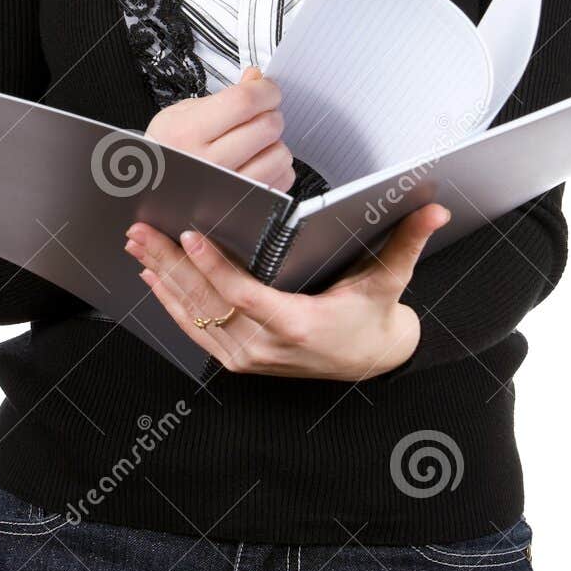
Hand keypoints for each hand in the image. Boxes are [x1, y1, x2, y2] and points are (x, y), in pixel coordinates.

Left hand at [123, 202, 450, 379]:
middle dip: (170, 264)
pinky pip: (194, 330)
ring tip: (137, 244)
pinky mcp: (237, 360)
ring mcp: (247, 357)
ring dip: (161, 279)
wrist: (368, 360)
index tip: (190, 235)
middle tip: (142, 230)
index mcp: (298, 325)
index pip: (244, 296)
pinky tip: (151, 276)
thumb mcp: (389, 281)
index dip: (214, 267)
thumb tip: (434, 209)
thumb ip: (406, 242)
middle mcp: (265, 347)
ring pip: (193, 316)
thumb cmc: (372, 316)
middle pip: (206, 304)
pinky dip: (170, 303)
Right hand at [145, 65, 294, 192]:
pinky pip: (282, 180)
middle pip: (267, 126)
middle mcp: (210, 163)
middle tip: (259, 114)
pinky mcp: (246, 204)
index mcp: (189, 133)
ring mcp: (229, 188)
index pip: (244, 102)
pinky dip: (277, 167)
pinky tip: (259, 161)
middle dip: (270, 113)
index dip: (264, 89)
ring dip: (274, 142)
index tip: (266, 89)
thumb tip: (256, 79)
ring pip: (280, 154)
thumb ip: (223, 95)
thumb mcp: (181, 113)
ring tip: (256, 141)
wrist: (154, 188)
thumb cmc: (167, 150)